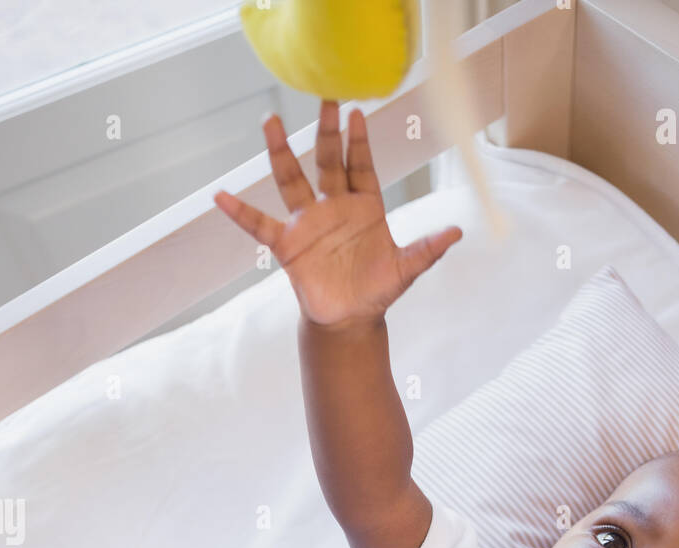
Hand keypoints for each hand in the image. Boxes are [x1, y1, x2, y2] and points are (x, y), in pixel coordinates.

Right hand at [214, 100, 462, 326]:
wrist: (351, 321)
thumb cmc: (377, 291)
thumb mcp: (406, 269)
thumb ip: (428, 249)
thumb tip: (458, 232)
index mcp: (364, 208)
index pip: (361, 166)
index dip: (359, 141)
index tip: (356, 112)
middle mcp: (334, 208)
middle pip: (328, 160)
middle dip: (327, 130)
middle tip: (326, 96)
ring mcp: (308, 223)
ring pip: (292, 180)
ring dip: (281, 152)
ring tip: (270, 122)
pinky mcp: (288, 245)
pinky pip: (259, 225)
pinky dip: (240, 213)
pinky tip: (221, 197)